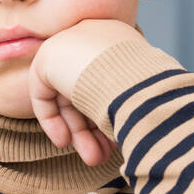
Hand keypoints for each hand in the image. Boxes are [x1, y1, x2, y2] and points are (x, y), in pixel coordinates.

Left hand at [26, 18, 145, 164]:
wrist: (133, 79)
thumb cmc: (148, 89)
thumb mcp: (143, 91)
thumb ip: (128, 96)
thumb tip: (123, 123)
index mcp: (122, 38)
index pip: (107, 79)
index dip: (108, 113)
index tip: (116, 139)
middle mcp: (95, 35)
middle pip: (86, 88)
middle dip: (95, 128)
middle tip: (102, 155)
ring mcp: (69, 41)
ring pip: (68, 95)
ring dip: (79, 131)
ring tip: (92, 159)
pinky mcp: (48, 54)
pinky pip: (44, 93)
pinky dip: (52, 120)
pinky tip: (64, 142)